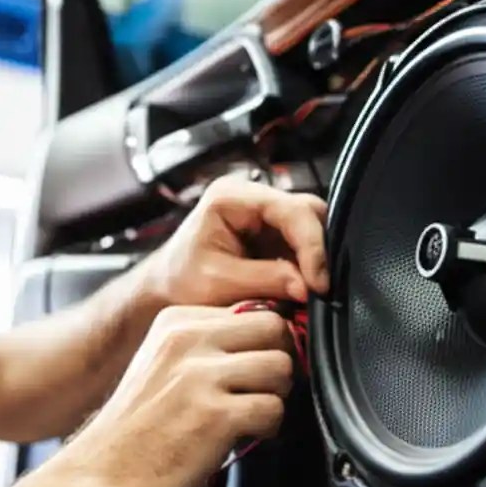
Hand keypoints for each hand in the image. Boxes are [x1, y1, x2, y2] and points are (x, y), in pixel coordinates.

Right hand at [49, 303, 294, 486]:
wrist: (101, 477)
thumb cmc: (137, 428)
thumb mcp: (163, 363)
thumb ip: (207, 344)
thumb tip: (270, 336)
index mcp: (176, 321)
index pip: (252, 310)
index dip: (262, 343)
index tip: (248, 371)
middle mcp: (187, 340)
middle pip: (273, 328)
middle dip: (276, 361)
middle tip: (259, 390)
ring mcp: (200, 376)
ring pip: (281, 366)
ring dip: (275, 396)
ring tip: (248, 415)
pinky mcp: (215, 416)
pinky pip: (274, 408)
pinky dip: (268, 428)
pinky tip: (242, 437)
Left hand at [142, 177, 330, 308]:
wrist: (165, 287)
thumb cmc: (181, 281)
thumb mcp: (219, 283)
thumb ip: (266, 280)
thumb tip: (308, 287)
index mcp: (231, 196)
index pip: (291, 209)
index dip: (312, 245)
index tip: (319, 283)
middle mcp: (251, 196)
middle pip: (307, 211)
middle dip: (318, 250)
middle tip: (320, 288)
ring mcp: (263, 212)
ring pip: (310, 226)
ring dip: (314, 259)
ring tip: (311, 291)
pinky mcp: (271, 232)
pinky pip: (301, 243)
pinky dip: (306, 265)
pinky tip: (303, 287)